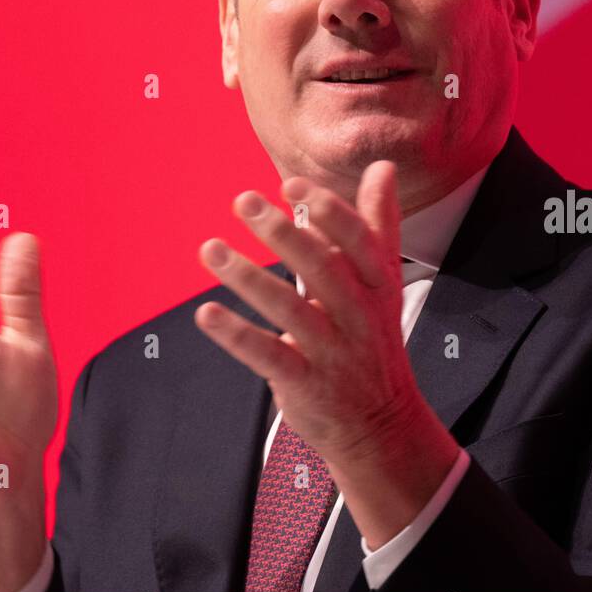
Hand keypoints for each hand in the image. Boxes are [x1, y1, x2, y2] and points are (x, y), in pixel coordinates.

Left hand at [194, 160, 424, 467]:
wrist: (382, 425)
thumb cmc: (373, 338)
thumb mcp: (385, 282)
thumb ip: (379, 223)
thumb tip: (383, 166)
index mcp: (378, 283)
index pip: (357, 241)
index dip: (327, 210)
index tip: (289, 183)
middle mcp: (358, 315)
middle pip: (323, 268)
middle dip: (283, 233)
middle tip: (244, 201)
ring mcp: (332, 352)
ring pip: (290, 310)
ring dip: (248, 277)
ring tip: (211, 249)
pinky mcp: (306, 385)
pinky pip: (269, 357)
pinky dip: (237, 335)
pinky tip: (207, 313)